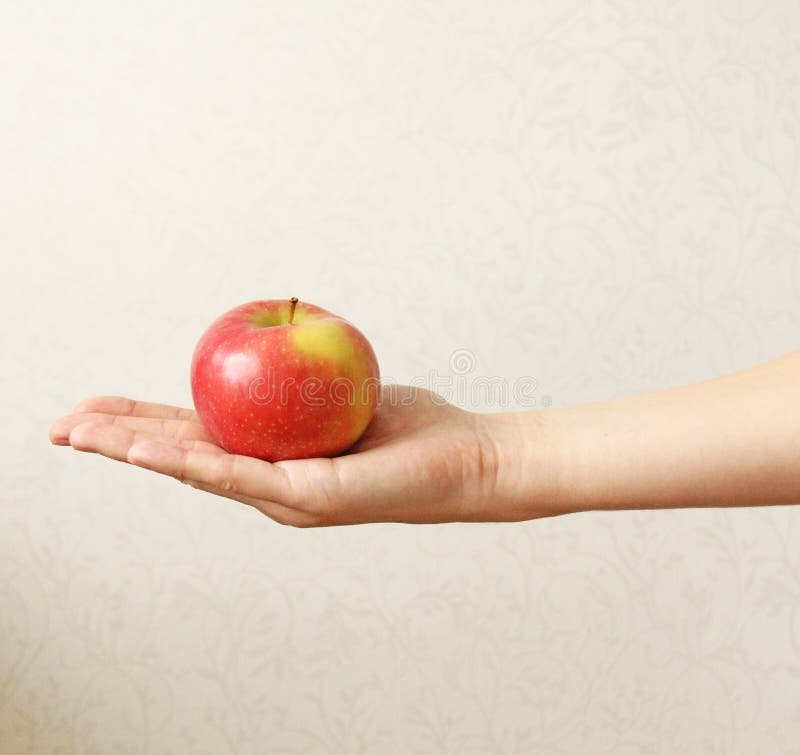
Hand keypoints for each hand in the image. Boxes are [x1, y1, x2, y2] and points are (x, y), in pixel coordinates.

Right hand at [49, 386, 533, 526]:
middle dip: (117, 441)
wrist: (467, 460)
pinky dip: (189, 460)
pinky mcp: (309, 498)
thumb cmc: (411, 429)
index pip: (194, 437)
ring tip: (82, 435)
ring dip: (133, 450)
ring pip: (195, 470)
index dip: (140, 422)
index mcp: (272, 460)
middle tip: (60, 426)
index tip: (96, 407)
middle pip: (180, 457)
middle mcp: (269, 485)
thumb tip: (278, 335)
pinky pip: (239, 473)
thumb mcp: (342, 394)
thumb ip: (303, 381)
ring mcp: (285, 497)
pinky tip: (146, 448)